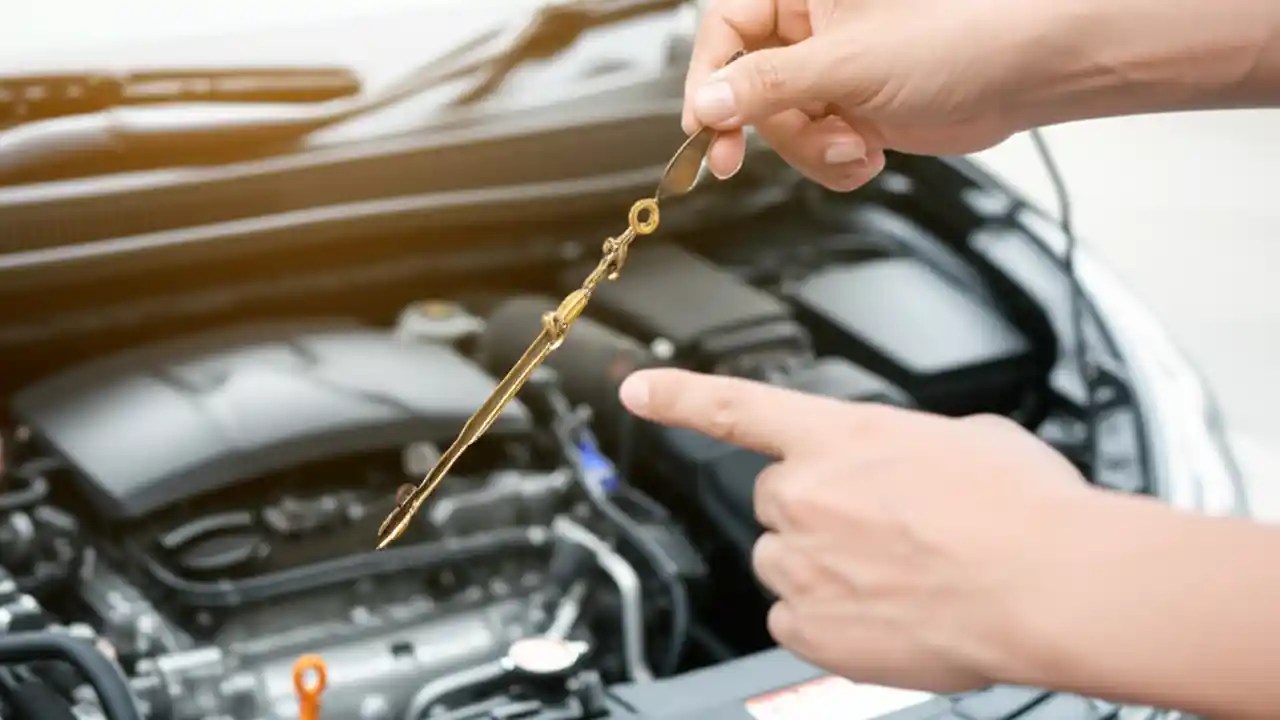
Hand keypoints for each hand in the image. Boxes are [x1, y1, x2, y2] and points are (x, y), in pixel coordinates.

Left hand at [619, 368, 1101, 692]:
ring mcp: (804, 565)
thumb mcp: (964, 439)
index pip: (734, 406)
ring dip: (822, 564)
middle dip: (814, 510)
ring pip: (784, 561)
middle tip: (881, 527)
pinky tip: (883, 612)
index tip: (637, 390)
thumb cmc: (1024, 511)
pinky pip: (793, 620)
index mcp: (838, 436)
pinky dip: (827, 619)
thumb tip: (900, 469)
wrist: (1052, 585)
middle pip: (773, 500)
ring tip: (897, 572)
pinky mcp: (811, 631)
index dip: (676, 395)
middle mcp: (807, 495)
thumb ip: (901, 448)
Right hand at [685, 0, 1059, 189]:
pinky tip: (870, 150)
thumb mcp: (846, 63)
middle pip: (747, 86)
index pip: (726, 29)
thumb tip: (709, 101)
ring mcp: (834, 70)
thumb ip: (767, 85)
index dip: (706, 79)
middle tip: (732, 159)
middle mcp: (814, 26)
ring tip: (854, 144)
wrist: (1027, 73)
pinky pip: (816, 145)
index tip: (701, 124)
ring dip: (812, 148)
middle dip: (766, 127)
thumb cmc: (961, 34)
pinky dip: (836, 160)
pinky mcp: (854, 107)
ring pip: (781, 124)